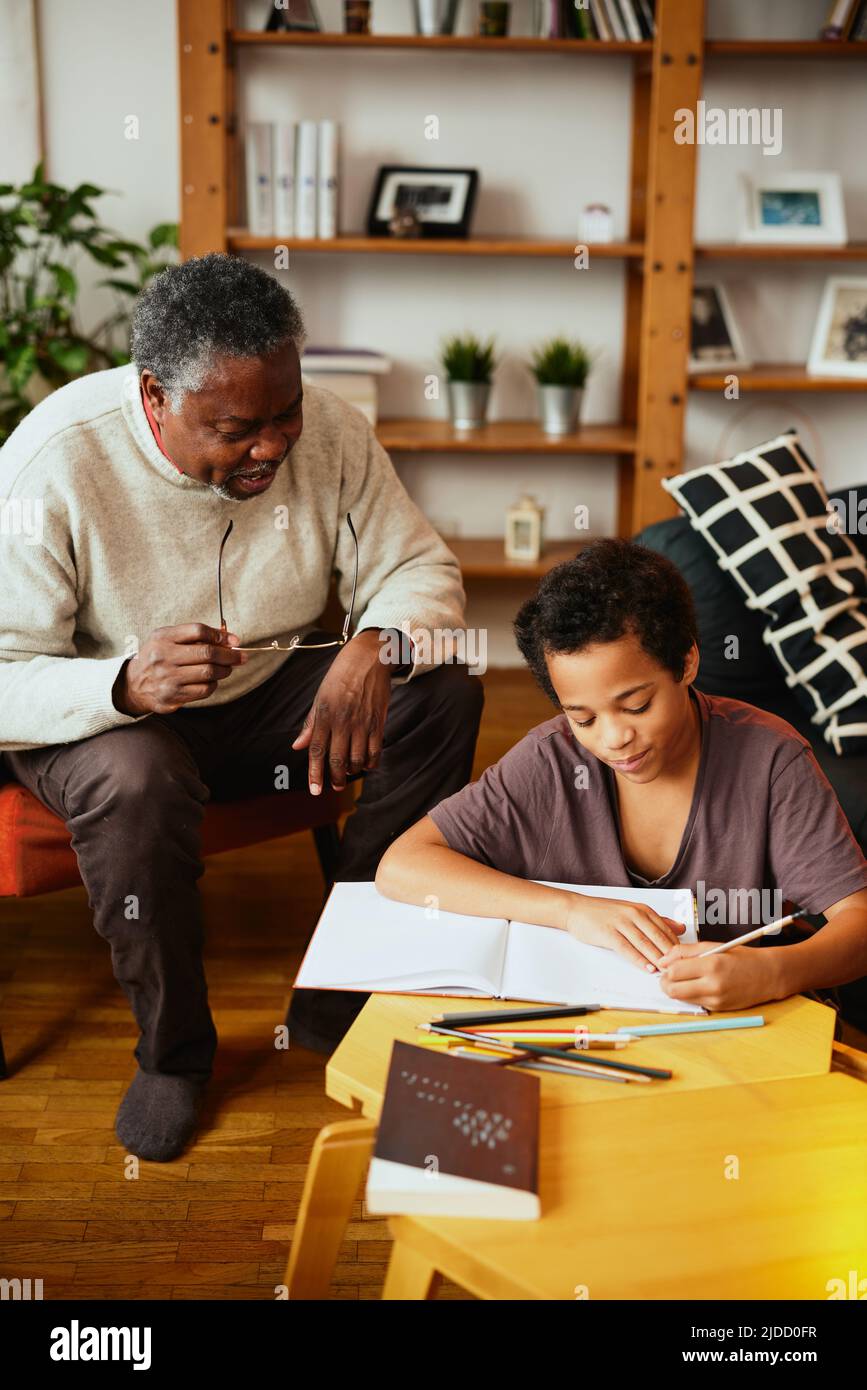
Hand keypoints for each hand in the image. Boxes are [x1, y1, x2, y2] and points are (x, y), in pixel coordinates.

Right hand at [113, 623, 246, 715]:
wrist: (134, 684)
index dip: (220, 635)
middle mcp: (163, 657)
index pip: (197, 631)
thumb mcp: (166, 638)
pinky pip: (204, 690)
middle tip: (241, 657)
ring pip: (208, 673)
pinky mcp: (172, 696)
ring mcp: (168, 678)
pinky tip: (212, 680)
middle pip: (207, 653)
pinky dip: (214, 684)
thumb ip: (193, 636)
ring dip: (225, 670)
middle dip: (229, 655)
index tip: (233, 640)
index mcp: (163, 638)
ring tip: (228, 668)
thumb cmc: (157, 657)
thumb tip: (228, 639)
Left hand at [292, 629, 391, 794]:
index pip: (317, 751)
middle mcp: (342, 721)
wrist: (368, 657)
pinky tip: (367, 764)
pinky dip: (371, 762)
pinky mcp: (378, 721)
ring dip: (353, 770)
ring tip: (349, 772)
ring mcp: (361, 722)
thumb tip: (297, 746)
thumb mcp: (320, 696)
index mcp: (324, 714)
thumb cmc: (341, 676)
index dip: (315, 773)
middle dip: (335, 778)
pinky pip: (375, 750)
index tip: (315, 790)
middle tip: (336, 787)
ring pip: (357, 758)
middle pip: (336, 759)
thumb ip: (310, 723)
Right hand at [563, 894, 685, 970]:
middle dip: (671, 955)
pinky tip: (647, 968)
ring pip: (645, 944)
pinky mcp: (609, 933)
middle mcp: (634, 914)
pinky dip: (639, 960)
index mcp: (642, 909)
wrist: (576, 909)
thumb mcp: (632, 912)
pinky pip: (627, 949)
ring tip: (669, 972)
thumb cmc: (604, 913)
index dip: (677, 946)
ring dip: (658, 959)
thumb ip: (657, 921)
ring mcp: (621, 923)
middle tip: (682, 969)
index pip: (666, 930)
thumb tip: (680, 929)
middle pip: (658, 937)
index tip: (686, 960)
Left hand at [655, 942, 783, 1010]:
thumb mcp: (713, 946)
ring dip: (677, 989)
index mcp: (711, 965)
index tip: (667, 963)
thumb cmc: (742, 958)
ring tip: (685, 978)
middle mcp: (713, 985)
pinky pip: (694, 1003)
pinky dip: (690, 995)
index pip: (673, 971)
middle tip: (669, 975)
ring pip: (681, 998)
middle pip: (672, 990)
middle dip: (665, 982)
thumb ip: (685, 951)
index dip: (666, 967)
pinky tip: (698, 985)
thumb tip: (663, 960)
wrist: (768, 975)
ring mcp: (715, 1000)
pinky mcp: (718, 1009)